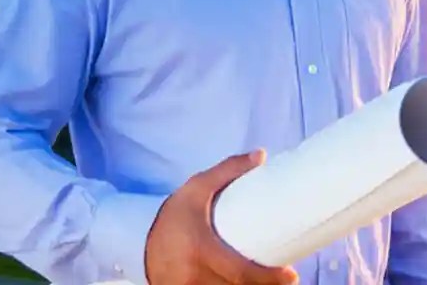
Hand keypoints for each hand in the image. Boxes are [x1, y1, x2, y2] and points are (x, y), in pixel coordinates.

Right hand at [144, 149, 297, 284]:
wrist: (135, 238)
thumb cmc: (174, 214)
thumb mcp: (197, 188)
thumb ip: (228, 170)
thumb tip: (261, 155)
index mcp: (200, 250)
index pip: (240, 273)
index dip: (268, 279)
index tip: (291, 274)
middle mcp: (193, 276)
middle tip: (287, 279)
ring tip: (273, 284)